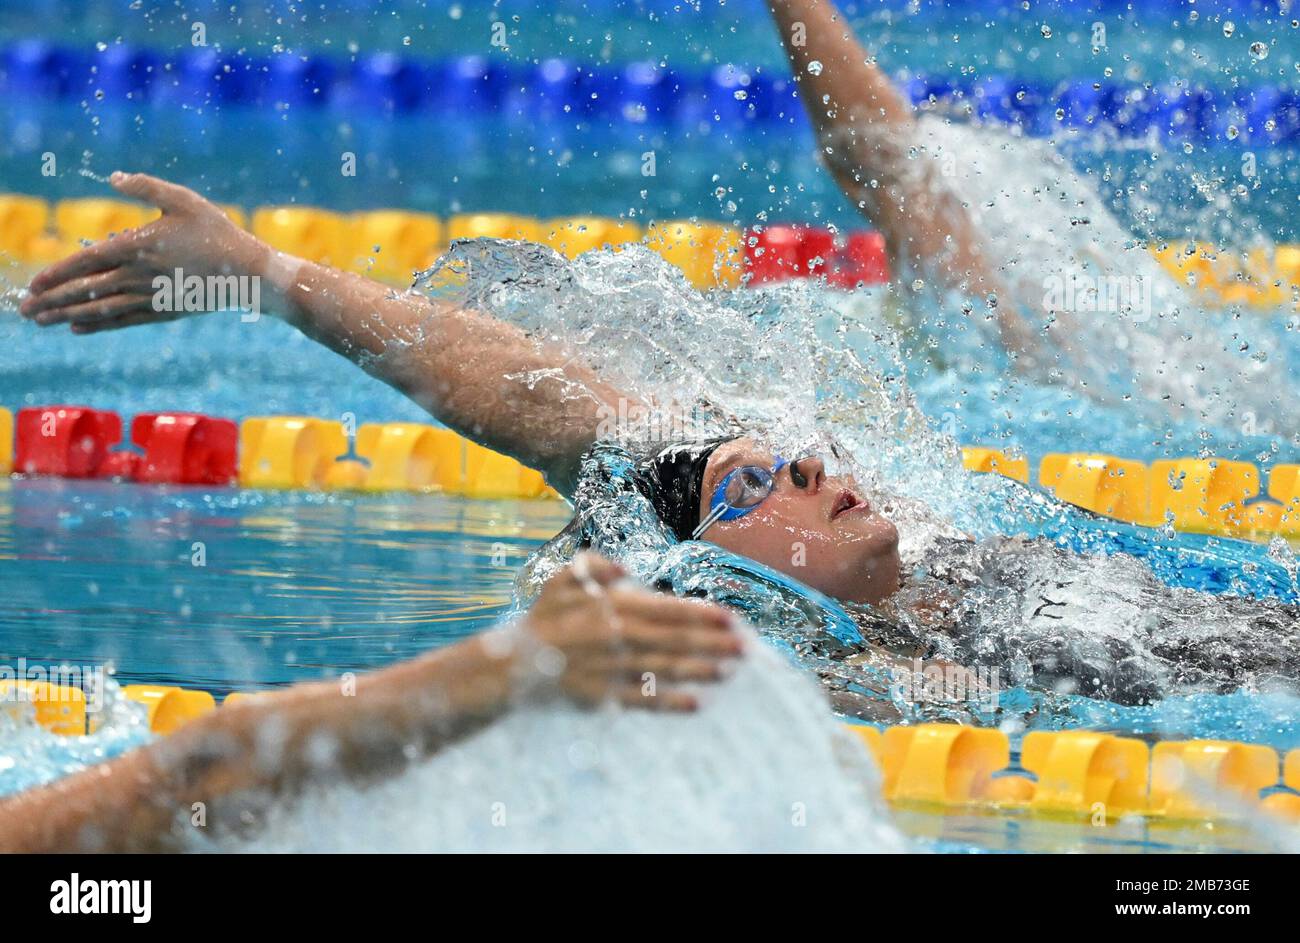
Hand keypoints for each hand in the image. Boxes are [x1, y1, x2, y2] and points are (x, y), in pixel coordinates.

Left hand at [20, 172, 267, 334]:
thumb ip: (146, 187)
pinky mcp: (163, 312)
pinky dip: (98, 325)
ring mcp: (150, 298)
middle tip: (24, 311)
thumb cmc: (218, 232)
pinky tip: (77, 328)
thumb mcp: (184, 200)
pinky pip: (123, 320)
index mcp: (138, 247)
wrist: (249, 274)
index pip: (85, 263)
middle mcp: (138, 277)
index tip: (33, 284)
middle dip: (51, 301)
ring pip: (98, 309)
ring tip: (41, 321)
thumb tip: (113, 178)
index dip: (56, 274)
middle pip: (85, 291)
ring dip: (65, 315)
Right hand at [523, 552, 743, 710]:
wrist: (513, 664)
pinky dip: (671, 702)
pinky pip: (644, 700)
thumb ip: (595, 565)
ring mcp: (613, 670)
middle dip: (713, 644)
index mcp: (613, 607)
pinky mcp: (606, 697)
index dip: (702, 615)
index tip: (731, 618)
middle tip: (745, 648)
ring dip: (701, 671)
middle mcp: (618, 638)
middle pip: (676, 641)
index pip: (668, 610)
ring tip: (729, 671)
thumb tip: (625, 568)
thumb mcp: (563, 578)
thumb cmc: (544, 618)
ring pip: (666, 670)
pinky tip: (697, 703)